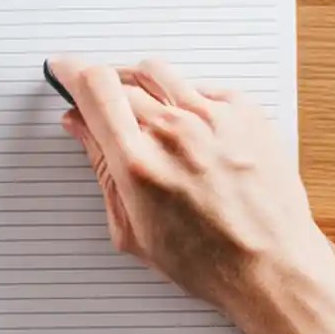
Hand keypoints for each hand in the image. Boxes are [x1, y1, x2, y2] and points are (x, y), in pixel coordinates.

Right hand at [49, 57, 322, 305]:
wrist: (270, 265)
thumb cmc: (206, 260)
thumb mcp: (131, 228)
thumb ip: (100, 168)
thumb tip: (79, 125)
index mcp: (139, 163)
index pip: (94, 90)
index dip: (71, 71)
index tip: (64, 68)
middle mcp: (175, 132)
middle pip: (121, 80)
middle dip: (103, 90)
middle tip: (103, 108)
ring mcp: (213, 117)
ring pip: (157, 72)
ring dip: (140, 85)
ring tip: (144, 113)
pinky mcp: (244, 111)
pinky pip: (199, 86)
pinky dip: (184, 99)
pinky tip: (188, 128)